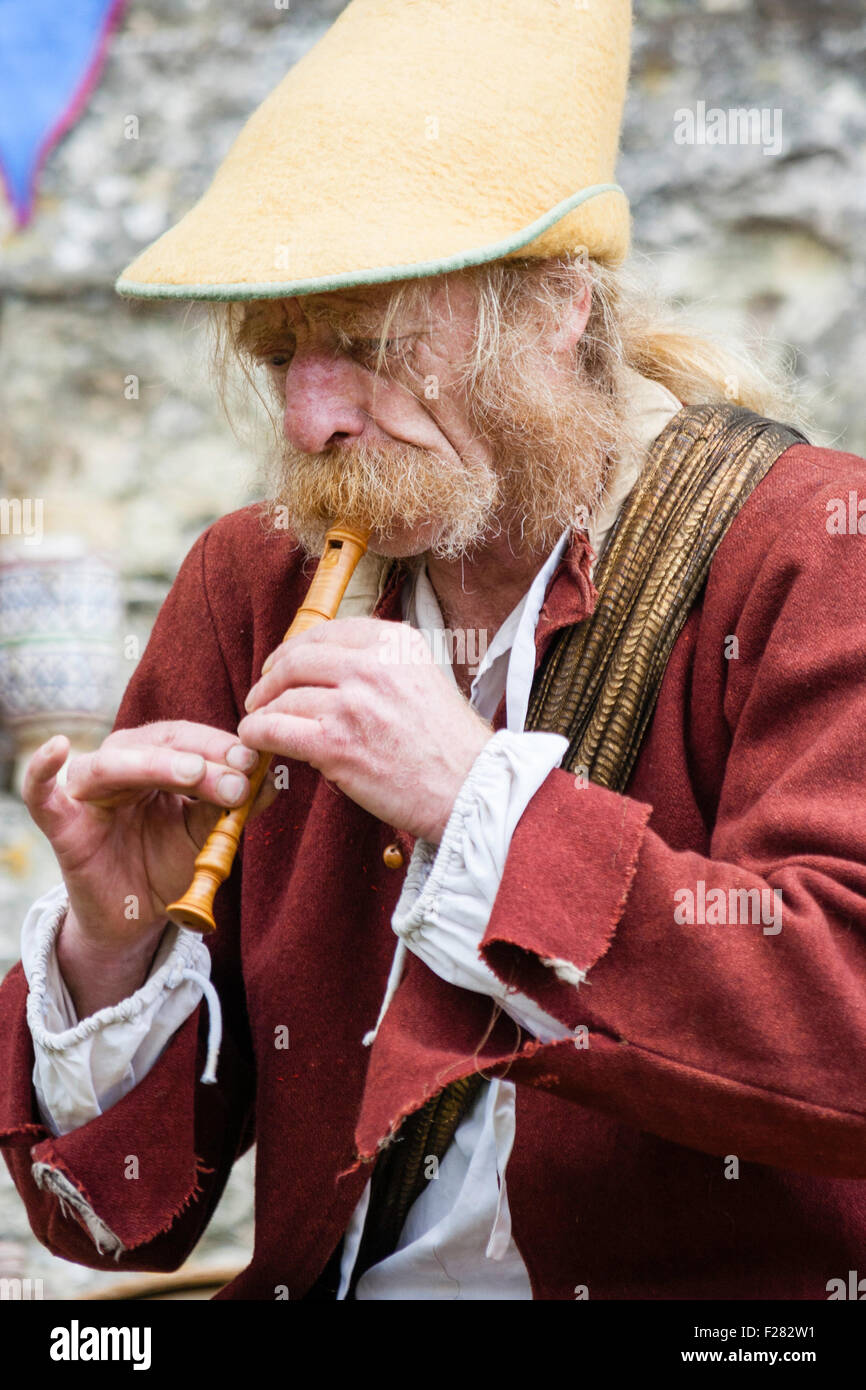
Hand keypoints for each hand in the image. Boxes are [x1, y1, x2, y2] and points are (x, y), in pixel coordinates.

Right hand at [23, 722, 273, 952]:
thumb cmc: (167, 866)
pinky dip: (42, 770)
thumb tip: (271, 780)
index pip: (188, 738)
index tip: (257, 762)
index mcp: (156, 760)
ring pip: (115, 763)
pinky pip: (42, 793)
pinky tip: (57, 749)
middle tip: (239, 779)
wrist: (135, 920)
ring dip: (158, 764)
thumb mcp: (206, 836)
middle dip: (203, 759)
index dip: (221, 746)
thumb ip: (232, 808)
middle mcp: (120, 765)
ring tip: (197, 773)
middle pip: (158, 745)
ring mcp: (88, 792)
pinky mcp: (61, 823)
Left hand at [238, 617, 493, 843]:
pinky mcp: (335, 743)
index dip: (295, 649)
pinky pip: (275, 730)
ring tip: (261, 724)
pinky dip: (258, 734)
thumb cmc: (448, 745)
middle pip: (297, 659)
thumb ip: (380, 665)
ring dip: (264, 711)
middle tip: (261, 695)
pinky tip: (256, 741)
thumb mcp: (423, 679)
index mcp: (395, 643)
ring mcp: (352, 703)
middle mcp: (373, 664)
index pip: (327, 632)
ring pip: (283, 697)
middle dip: (271, 678)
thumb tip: (328, 667)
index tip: (283, 664)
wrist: (470, 790)